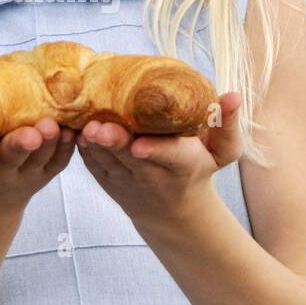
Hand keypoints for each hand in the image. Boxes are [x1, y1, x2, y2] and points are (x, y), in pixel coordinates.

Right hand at [0, 86, 76, 215]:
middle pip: (12, 160)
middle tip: (32, 131)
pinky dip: (70, 148)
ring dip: (51, 146)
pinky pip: (61, 163)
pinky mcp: (44, 176)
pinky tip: (77, 126)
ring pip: (42, 161)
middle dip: (21, 148)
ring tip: (57, 125)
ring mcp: (24, 176)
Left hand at [76, 92, 242, 223]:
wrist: (174, 210)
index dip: (154, 151)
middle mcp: (152, 176)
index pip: (169, 158)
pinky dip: (81, 148)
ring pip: (106, 161)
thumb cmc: (200, 168)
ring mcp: (126, 181)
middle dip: (113, 144)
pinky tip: (72, 127)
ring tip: (81, 125)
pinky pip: (92, 164)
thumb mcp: (223, 152)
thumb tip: (233, 94)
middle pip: (130, 159)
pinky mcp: (107, 180)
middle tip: (98, 128)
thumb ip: (227, 124)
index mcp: (183, 165)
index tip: (139, 145)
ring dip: (92, 145)